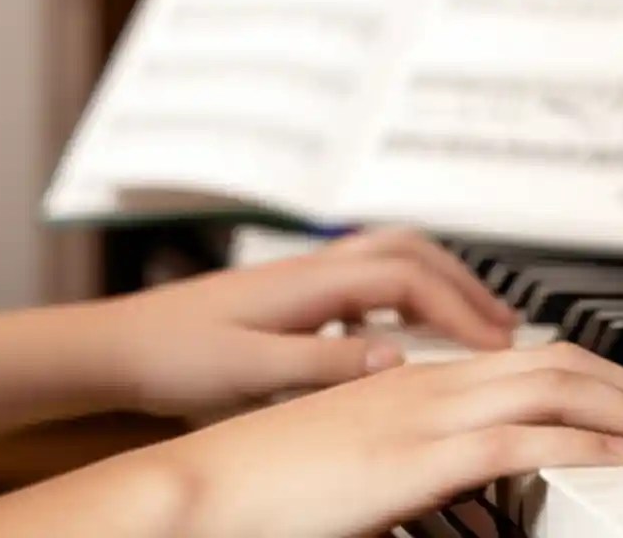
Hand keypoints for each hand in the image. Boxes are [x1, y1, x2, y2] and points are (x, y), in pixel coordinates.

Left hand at [102, 227, 518, 415]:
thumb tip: (395, 360)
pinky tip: (407, 335)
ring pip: (395, 259)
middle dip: (467, 284)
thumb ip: (324, 363)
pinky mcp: (297, 293)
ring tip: (474, 321)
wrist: (116, 344)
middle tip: (505, 323)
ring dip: (442, 283)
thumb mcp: (250, 370)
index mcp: (314, 280)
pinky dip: (408, 297)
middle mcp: (317, 268)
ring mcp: (308, 276)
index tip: (497, 344)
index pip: (411, 281)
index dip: (461, 310)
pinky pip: (371, 280)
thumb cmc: (173, 354)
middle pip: (415, 253)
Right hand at [154, 342, 622, 536]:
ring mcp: (426, 415)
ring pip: (556, 389)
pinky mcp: (416, 458)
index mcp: (422, 381)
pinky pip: (521, 441)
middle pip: (563, 363)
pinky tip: (622, 461)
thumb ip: (421, 458)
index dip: (601, 377)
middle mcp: (433, 384)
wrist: (202, 489)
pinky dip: (582, 445)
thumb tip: (470, 477)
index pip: (536, 359)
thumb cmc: (270, 483)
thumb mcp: (362, 459)